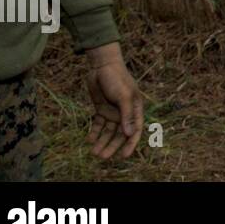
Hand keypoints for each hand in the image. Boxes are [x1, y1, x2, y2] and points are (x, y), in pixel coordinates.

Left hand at [84, 46, 142, 160]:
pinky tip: (89, 139)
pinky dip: (95, 132)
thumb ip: (127, 115)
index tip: (123, 156)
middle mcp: (125, 113)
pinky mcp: (101, 109)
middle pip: (120, 134)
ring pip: (108, 132)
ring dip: (102, 142)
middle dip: (112, 146)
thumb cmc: (117, 79)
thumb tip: (130, 134)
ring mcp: (113, 111)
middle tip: (102, 157)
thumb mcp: (123, 96)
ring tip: (94, 153)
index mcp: (135, 109)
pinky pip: (98, 124)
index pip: (135, 130)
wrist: (102, 66)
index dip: (130, 144)